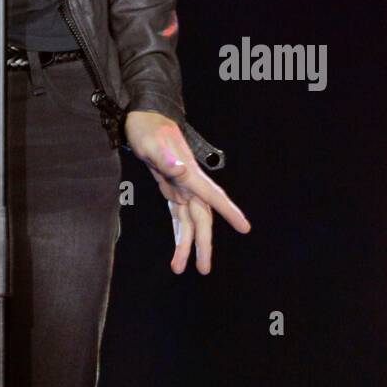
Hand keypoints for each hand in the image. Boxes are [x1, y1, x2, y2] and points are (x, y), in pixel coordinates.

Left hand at [124, 110, 251, 274]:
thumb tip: (180, 169)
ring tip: (180, 268)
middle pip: (202, 217)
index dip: (229, 211)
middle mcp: (189, 182)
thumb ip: (164, 156)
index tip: (245, 228)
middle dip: (203, 243)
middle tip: (203, 269)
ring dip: (187, 244)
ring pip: (190, 221)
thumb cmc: (146, 127)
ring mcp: (181, 186)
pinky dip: (179, 232)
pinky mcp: (171, 188)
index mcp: (188, 172)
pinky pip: (179, 215)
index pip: (212, 195)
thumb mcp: (150, 141)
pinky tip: (178, 249)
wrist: (141, 117)